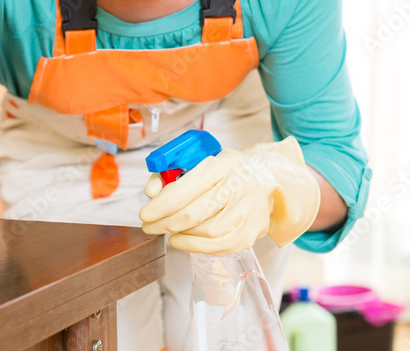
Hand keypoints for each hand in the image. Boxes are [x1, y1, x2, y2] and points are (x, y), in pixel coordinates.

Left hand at [139, 137, 320, 254]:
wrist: (265, 177)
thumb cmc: (223, 170)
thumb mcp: (198, 161)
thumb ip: (170, 174)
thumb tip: (151, 192)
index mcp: (221, 164)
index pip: (186, 189)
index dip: (161, 205)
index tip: (145, 214)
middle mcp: (239, 186)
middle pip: (195, 213)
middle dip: (165, 223)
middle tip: (150, 227)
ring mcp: (249, 209)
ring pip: (208, 232)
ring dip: (181, 235)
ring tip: (167, 231)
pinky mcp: (254, 229)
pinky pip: (223, 246)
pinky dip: (196, 247)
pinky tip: (181, 241)